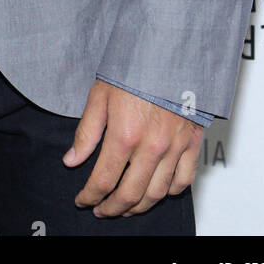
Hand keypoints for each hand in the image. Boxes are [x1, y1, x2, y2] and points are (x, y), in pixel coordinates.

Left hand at [64, 79, 202, 216]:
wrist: (169, 52)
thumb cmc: (133, 69)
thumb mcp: (100, 95)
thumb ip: (86, 132)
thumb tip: (71, 161)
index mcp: (124, 135)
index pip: (103, 180)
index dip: (90, 196)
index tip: (82, 200)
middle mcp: (151, 147)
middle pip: (130, 194)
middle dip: (112, 208)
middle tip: (101, 210)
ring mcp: (174, 148)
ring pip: (156, 193)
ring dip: (138, 207)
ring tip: (125, 208)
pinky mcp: (192, 144)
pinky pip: (183, 180)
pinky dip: (169, 192)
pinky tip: (156, 192)